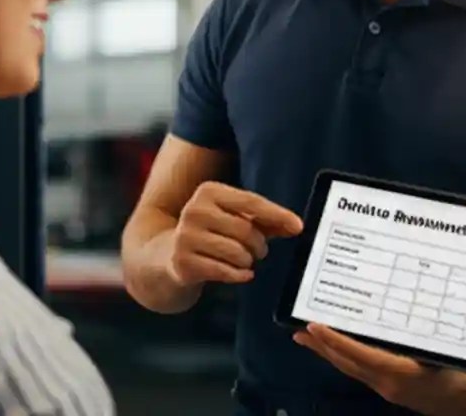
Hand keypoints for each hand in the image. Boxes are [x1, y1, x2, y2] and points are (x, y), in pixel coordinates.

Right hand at [167, 182, 302, 286]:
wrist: (167, 255)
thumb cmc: (213, 233)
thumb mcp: (236, 219)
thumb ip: (266, 220)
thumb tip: (295, 226)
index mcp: (208, 191)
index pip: (251, 201)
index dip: (277, 214)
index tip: (298, 226)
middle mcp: (194, 210)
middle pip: (246, 229)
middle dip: (259, 245)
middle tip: (258, 251)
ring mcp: (186, 236)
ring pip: (237, 253)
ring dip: (248, 261)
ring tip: (244, 261)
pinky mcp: (183, 262)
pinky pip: (225, 271)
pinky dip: (239, 275)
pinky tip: (240, 274)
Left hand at [294, 323, 465, 415]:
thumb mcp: (451, 352)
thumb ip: (426, 335)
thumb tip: (405, 306)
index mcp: (401, 375)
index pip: (358, 355)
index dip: (335, 341)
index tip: (314, 325)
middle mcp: (390, 384)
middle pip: (348, 364)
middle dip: (322, 348)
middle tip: (299, 329)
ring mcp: (392, 389)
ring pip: (354, 368)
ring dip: (332, 352)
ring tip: (311, 336)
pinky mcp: (396, 388)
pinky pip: (365, 370)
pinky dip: (349, 356)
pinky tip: (345, 346)